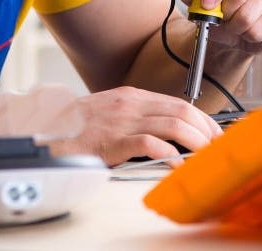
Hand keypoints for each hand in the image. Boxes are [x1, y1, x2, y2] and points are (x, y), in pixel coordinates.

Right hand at [47, 86, 221, 166]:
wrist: (44, 130)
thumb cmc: (76, 127)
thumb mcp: (111, 112)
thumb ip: (137, 117)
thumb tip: (167, 134)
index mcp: (132, 97)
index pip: (180, 102)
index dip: (203, 119)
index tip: (215, 134)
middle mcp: (131, 104)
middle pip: (183, 110)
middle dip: (207, 130)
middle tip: (217, 147)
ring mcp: (122, 121)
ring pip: (173, 124)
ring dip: (196, 141)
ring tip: (205, 156)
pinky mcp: (113, 140)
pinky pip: (151, 143)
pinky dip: (170, 154)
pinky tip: (177, 165)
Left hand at [176, 0, 261, 55]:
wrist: (233, 32)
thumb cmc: (218, 10)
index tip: (206, 3)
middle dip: (223, 12)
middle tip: (220, 17)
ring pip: (247, 15)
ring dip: (233, 27)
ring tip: (232, 24)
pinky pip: (258, 30)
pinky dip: (247, 36)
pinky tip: (247, 29)